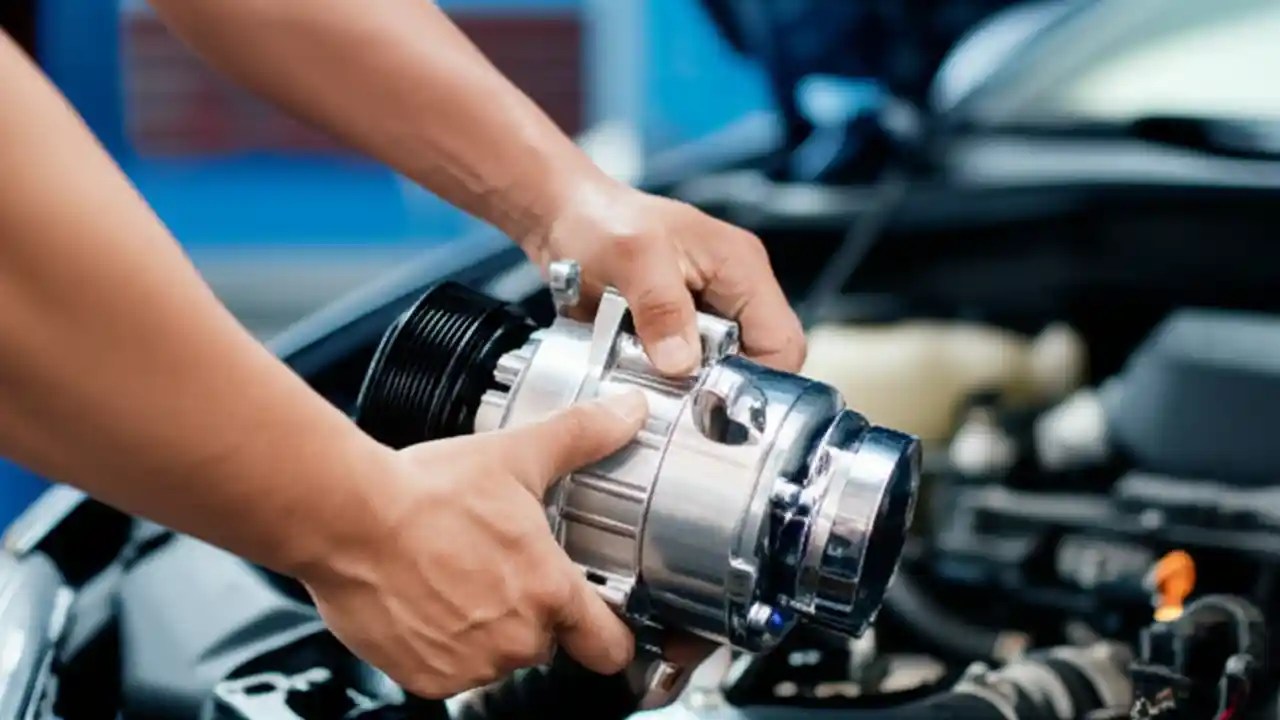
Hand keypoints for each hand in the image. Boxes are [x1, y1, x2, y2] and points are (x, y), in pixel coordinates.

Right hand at [298, 390, 649, 698]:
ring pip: (497, 656)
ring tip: (457, 577)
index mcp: (550, 591)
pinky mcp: (427, 680)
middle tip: (499, 569)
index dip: (611, 633)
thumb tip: (628, 411)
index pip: (610, 646)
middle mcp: (517, 639)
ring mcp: (471, 665)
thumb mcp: (515, 456)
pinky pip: (450, 672)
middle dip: (530, 612)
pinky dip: (442, 645)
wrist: (347, 518)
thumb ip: (582, 436)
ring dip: (486, 628)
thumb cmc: (425, 492)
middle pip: (547, 642)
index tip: (602, 619)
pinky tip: (427, 600)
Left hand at [522, 177, 805, 375]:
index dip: (760, 381)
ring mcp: (706, 314)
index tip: (716, 404)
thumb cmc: (600, 220)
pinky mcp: (676, 331)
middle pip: (755, 364)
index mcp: (742, 269)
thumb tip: (682, 364)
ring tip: (652, 391)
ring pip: (719, 373)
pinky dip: (664, 383)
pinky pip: (685, 371)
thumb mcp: (631, 255)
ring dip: (688, 389)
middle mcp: (733, 294)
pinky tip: (637, 382)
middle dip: (720, 388)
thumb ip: (661, 306)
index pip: (783, 343)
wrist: (562, 217)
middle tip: (677, 403)